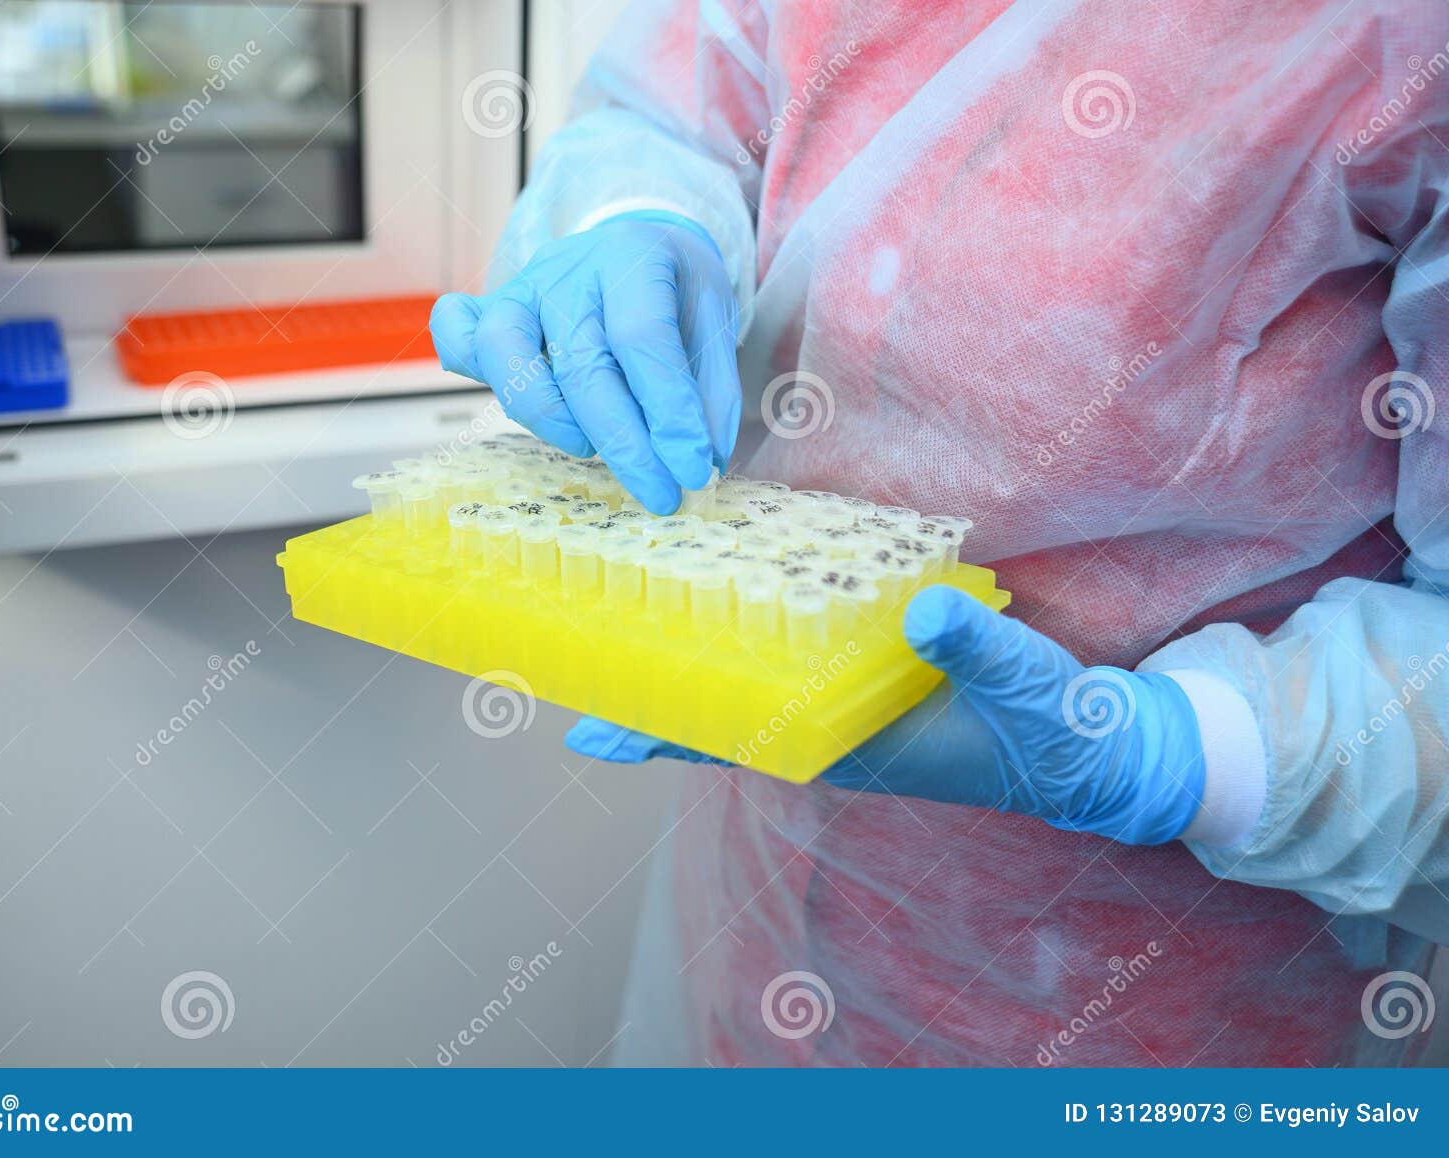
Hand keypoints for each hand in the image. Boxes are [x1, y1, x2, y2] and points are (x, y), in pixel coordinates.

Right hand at [429, 211, 741, 513]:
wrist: (634, 244)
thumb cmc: (673, 290)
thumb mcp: (714, 322)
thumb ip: (710, 390)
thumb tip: (702, 462)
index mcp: (631, 258)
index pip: (644, 340)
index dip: (669, 412)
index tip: (691, 470)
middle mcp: (568, 270)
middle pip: (582, 364)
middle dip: (624, 443)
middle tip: (659, 492)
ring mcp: (520, 289)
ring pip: (505, 353)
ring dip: (549, 418)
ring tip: (590, 449)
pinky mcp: (489, 310)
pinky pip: (455, 334)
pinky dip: (469, 370)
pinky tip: (523, 411)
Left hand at [565, 586, 1207, 844]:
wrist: (1092, 748)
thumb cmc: (1054, 730)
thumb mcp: (1026, 691)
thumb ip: (981, 653)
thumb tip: (932, 609)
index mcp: (849, 744)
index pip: (733, 743)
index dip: (659, 737)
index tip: (585, 731)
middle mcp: (830, 728)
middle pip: (718, 711)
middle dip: (651, 687)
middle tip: (572, 641)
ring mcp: (843, 704)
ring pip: (746, 682)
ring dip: (688, 656)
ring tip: (622, 610)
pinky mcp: (866, 677)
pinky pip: (787, 657)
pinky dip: (745, 631)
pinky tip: (720, 593)